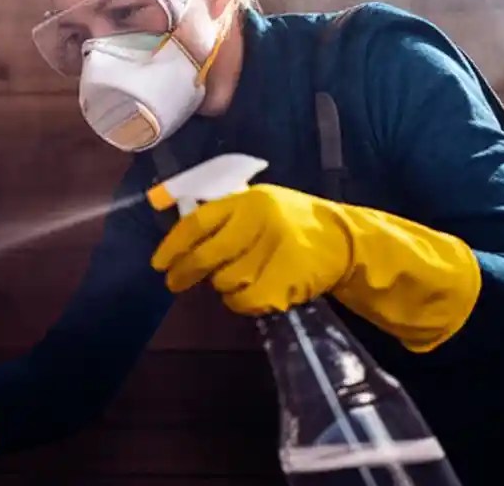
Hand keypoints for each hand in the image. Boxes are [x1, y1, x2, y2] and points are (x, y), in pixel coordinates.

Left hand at [151, 184, 352, 314]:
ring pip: (225, 280)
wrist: (345, 239)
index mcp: (247, 200)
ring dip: (221, 286)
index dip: (172, 245)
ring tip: (232, 279)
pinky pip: (245, 300)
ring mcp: (273, 251)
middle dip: (184, 272)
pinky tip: (249, 294)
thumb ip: (226, 216)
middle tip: (174, 282)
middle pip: (206, 255)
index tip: (158, 262)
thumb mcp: (261, 203)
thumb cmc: (294, 221)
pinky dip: (240, 302)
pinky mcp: (286, 279)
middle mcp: (259, 221)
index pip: (198, 222)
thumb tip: (182, 239)